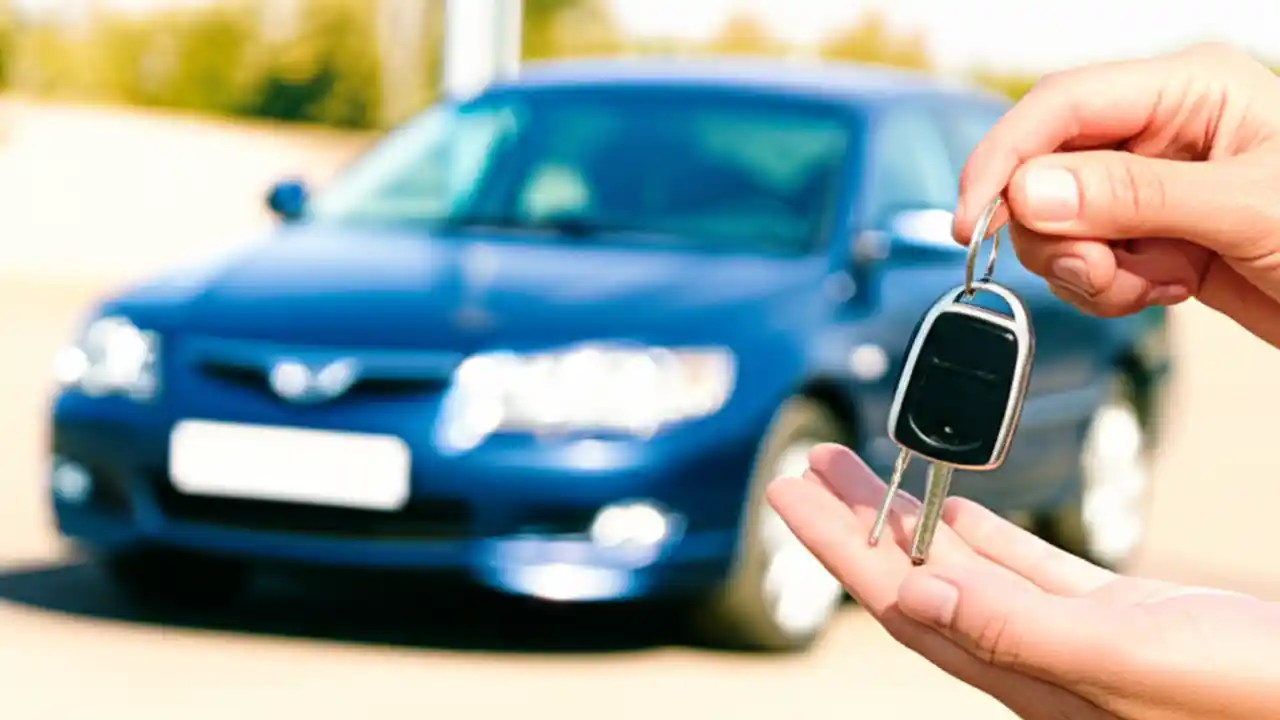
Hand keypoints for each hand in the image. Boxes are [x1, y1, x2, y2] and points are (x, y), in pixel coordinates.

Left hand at [767, 444, 1279, 719]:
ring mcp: (1068, 637)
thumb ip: (1020, 632)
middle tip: (808, 464)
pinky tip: (956, 509)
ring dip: (907, 518)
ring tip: (860, 471)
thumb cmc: (1248, 698)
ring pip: (961, 568)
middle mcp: (1029, 655)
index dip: (836, 544)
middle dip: (854, 520)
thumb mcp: (1130, 662)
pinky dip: (983, 535)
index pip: (897, 598)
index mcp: (1022, 670)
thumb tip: (910, 598)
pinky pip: (1021, 568)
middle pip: (912, 579)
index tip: (787, 491)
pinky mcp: (1111, 617)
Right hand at [953, 43, 1279, 347]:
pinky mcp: (1150, 235)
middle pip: (1044, 172)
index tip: (973, 221)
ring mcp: (1150, 187)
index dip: (1005, 160)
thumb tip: (1029, 191)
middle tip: (1098, 269)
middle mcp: (1158, 131)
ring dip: (1088, 270)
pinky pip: (1086, 261)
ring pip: (1057, 225)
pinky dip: (1110, 289)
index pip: (1060, 106)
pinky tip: (1166, 288)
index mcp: (1186, 90)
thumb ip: (1130, 195)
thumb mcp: (1243, 206)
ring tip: (1152, 282)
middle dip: (1057, 233)